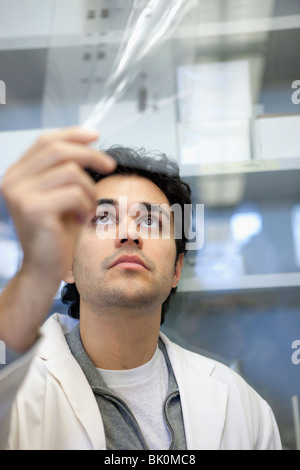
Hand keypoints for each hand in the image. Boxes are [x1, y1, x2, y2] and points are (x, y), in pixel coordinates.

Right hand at [1, 127, 115, 283]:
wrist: (44, 269)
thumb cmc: (57, 232)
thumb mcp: (59, 194)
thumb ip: (64, 169)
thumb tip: (89, 141)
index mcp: (17, 174)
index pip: (45, 140)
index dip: (73, 134)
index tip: (97, 136)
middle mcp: (13, 181)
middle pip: (58, 150)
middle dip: (90, 155)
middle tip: (110, 167)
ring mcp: (21, 194)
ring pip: (71, 172)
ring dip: (89, 190)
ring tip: (88, 208)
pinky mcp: (34, 209)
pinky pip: (74, 194)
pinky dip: (86, 205)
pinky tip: (82, 219)